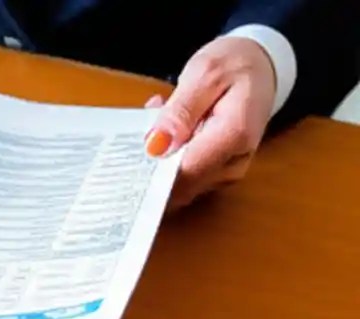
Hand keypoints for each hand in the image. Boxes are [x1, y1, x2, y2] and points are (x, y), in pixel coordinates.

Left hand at [145, 37, 276, 209]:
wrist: (262, 65)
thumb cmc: (236, 65)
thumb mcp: (204, 74)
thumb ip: (180, 111)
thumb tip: (157, 146)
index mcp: (234, 136)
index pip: (184, 174)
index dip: (151, 174)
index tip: (126, 160)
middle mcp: (233, 161)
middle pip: (179, 184)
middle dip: (152, 162)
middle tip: (140, 128)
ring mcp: (225, 170)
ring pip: (176, 181)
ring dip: (158, 155)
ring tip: (157, 116)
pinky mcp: (216, 170)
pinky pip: (182, 173)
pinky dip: (167, 154)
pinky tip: (165, 126)